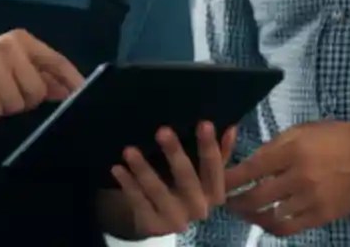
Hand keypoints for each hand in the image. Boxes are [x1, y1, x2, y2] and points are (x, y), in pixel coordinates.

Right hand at [0, 28, 85, 118]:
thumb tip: (69, 90)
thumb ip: (39, 75)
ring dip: (2, 107)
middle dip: (23, 101)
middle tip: (1, 92)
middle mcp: (7, 46)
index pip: (56, 61)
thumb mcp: (9, 67)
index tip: (84, 96)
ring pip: (17, 104)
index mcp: (20, 40)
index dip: (72, 81)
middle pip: (37, 91)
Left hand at [108, 121, 238, 236]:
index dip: (209, 146)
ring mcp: (176, 220)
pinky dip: (128, 184)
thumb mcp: (205, 172)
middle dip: (174, 153)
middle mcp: (199, 208)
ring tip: (129, 150)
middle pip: (187, 178)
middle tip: (162, 130)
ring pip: (158, 191)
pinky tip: (118, 168)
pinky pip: (138, 202)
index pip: (215, 167)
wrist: (161, 218)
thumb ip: (221, 152)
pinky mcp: (153, 226)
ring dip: (143, 169)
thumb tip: (231, 127)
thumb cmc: (186, 187)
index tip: (204, 123)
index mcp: (216, 193)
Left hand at [224, 121, 349, 237]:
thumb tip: (250, 163)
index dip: (229, 179)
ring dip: (252, 216)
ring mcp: (311, 198)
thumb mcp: (303, 131)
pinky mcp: (322, 215)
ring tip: (244, 212)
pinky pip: (289, 228)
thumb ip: (276, 147)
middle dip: (236, 202)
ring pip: (270, 215)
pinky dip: (272, 227)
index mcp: (293, 149)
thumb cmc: (336, 138)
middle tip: (227, 202)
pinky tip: (266, 221)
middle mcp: (300, 175)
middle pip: (255, 196)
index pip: (251, 169)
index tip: (216, 184)